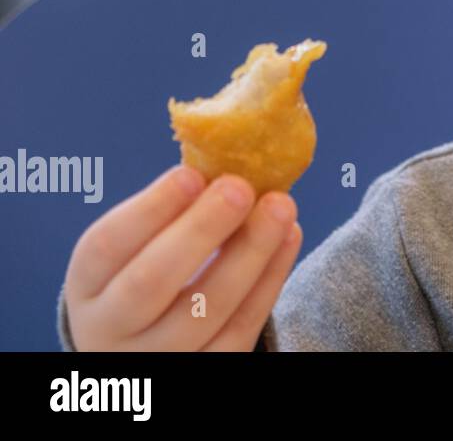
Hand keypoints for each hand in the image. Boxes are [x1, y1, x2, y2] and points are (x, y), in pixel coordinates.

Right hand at [64, 164, 302, 349]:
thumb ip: (172, 211)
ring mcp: (158, 357)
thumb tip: (226, 156)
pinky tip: (289, 236)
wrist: (149, 346)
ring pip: (206, 309)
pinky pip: (242, 327)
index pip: (107, 247)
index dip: (149, 210)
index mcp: (88, 285)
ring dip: (250, 252)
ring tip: (280, 206)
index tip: (191, 173)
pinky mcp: (206, 370)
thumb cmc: (151, 272)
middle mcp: (111, 328)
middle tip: (240, 186)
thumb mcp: (140, 247)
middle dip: (200, 230)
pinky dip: (270, 278)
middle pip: (151, 283)